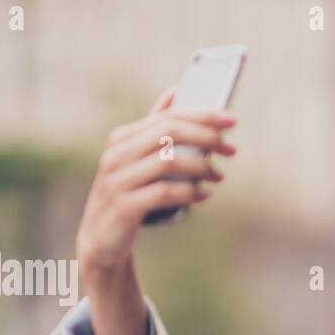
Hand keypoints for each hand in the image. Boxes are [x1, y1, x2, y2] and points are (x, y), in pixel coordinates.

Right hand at [75, 87, 237, 289]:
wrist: (101, 242)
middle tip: (231, 150)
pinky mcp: (124, 207)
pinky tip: (203, 197)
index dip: (202, 115)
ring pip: (167, 161)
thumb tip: (177, 91)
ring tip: (218, 176)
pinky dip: (188, 193)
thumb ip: (155, 130)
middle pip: (168, 133)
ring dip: (200, 167)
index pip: (167, 117)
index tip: (232, 120)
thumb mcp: (138, 161)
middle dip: (206, 137)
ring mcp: (117, 180)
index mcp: (122, 139)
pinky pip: (163, 193)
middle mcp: (117, 155)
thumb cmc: (128, 197)